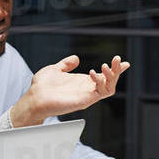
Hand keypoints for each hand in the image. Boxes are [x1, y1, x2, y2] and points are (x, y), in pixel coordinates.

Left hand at [10, 55, 129, 125]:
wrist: (34, 98)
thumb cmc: (42, 87)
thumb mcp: (55, 69)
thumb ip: (66, 64)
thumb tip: (76, 58)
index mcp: (82, 82)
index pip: (104, 76)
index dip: (115, 69)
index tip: (124, 62)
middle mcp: (87, 89)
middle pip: (110, 81)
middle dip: (117, 70)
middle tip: (119, 60)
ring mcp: (87, 95)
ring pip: (109, 87)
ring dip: (112, 76)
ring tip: (107, 65)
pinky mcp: (84, 100)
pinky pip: (100, 93)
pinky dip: (101, 82)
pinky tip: (94, 72)